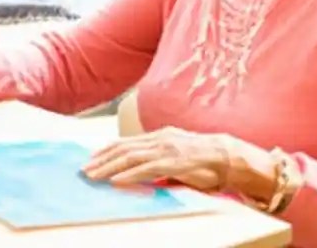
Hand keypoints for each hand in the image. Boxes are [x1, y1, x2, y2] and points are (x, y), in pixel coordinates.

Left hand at [82, 127, 237, 190]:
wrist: (231, 157)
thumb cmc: (204, 160)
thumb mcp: (176, 154)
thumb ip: (158, 159)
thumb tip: (139, 169)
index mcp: (159, 136)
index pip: (126, 142)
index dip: (106, 150)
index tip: (91, 159)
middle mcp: (160, 139)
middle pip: (123, 148)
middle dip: (101, 159)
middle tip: (84, 169)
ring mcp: (167, 149)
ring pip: (131, 157)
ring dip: (109, 167)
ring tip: (94, 175)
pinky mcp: (176, 162)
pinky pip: (148, 168)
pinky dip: (130, 174)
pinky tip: (117, 180)